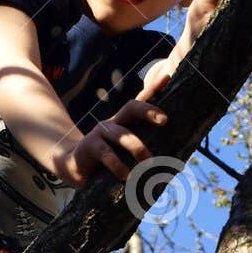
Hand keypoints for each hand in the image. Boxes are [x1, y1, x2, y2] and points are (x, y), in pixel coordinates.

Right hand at [50, 95, 168, 187]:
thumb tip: (177, 166)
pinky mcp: (89, 147)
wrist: (74, 168)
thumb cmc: (107, 163)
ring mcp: (100, 133)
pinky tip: (126, 175)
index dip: (153, 88)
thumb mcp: (126, 156)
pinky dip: (118, 166)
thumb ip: (145, 156)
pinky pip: (107, 154)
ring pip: (121, 134)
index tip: (168, 77)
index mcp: (124, 123)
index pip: (140, 102)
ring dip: (137, 147)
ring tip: (148, 162)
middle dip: (149, 111)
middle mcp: (113, 123)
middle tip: (165, 120)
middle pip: (131, 107)